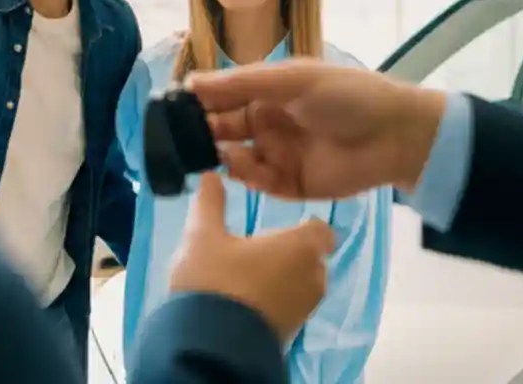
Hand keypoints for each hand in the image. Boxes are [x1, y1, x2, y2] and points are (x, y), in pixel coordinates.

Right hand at [169, 172, 334, 341]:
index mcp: (301, 247)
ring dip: (281, 277)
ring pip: (300, 283)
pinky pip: (290, 306)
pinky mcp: (292, 332)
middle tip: (255, 249)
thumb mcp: (203, 236)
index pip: (320, 229)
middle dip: (288, 252)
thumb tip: (210, 175)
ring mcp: (305, 308)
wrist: (212, 346)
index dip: (302, 225)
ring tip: (246, 275)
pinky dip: (275, 299)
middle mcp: (313, 276)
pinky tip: (245, 298)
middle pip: (309, 256)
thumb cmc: (215, 281)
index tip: (276, 226)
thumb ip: (209, 203)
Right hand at [184, 57, 446, 198]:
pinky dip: (246, 176)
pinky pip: (257, 182)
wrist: (395, 136)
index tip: (170, 109)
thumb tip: (191, 83)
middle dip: (202, 133)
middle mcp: (267, 123)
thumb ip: (241, 83)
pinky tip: (242, 167)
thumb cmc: (347, 96)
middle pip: (222, 129)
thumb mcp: (293, 79)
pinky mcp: (289, 185)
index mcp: (267, 92)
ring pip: (234, 158)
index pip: (221, 97)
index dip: (197, 102)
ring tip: (215, 152)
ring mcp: (277, 155)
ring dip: (221, 155)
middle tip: (179, 139)